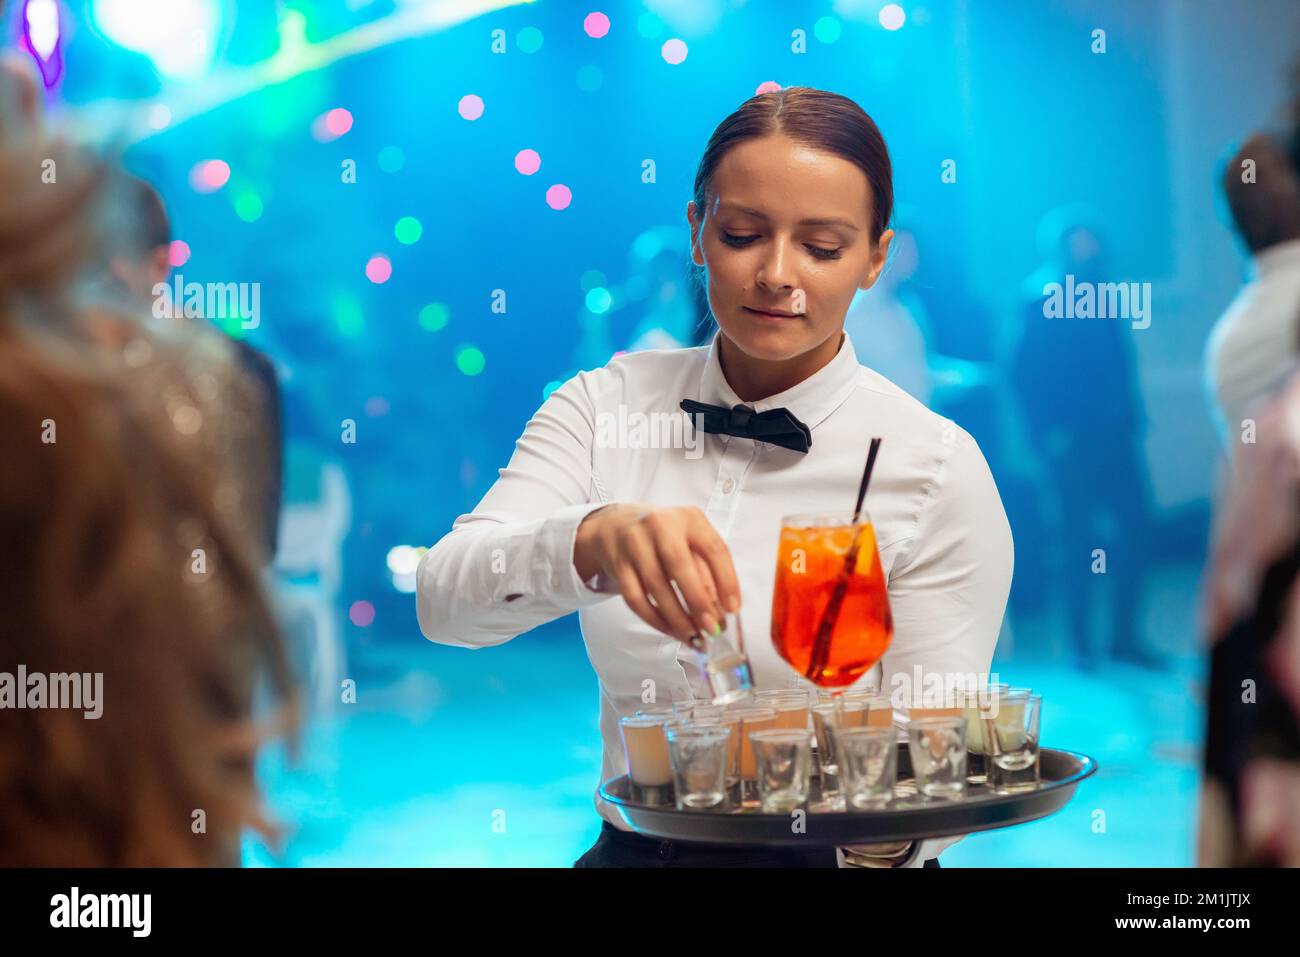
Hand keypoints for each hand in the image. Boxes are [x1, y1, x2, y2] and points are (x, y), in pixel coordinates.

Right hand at [574, 503, 739, 645]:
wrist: (616, 527)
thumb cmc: (664, 537)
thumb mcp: (690, 541)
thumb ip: (707, 571)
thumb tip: (720, 612)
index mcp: (689, 518)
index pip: (714, 549)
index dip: (727, 581)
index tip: (733, 609)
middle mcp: (660, 526)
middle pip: (680, 566)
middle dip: (698, 602)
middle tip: (711, 628)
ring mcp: (635, 544)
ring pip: (656, 588)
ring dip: (677, 619)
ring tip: (693, 637)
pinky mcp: (618, 564)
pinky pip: (636, 599)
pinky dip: (655, 620)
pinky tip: (670, 630)